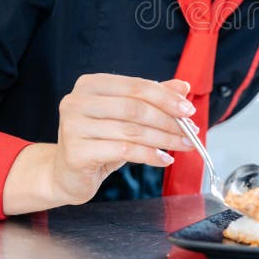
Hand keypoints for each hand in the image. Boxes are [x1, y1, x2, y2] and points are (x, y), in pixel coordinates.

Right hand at [52, 74, 196, 204]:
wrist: (68, 174)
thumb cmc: (100, 140)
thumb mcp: (127, 116)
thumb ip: (153, 99)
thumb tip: (183, 86)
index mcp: (91, 84)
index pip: (137, 86)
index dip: (166, 97)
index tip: (188, 110)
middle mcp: (77, 101)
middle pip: (136, 108)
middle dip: (168, 120)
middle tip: (190, 131)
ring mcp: (73, 126)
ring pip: (132, 130)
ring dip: (164, 139)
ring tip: (183, 145)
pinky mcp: (76, 152)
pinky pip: (124, 151)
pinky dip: (150, 155)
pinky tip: (164, 159)